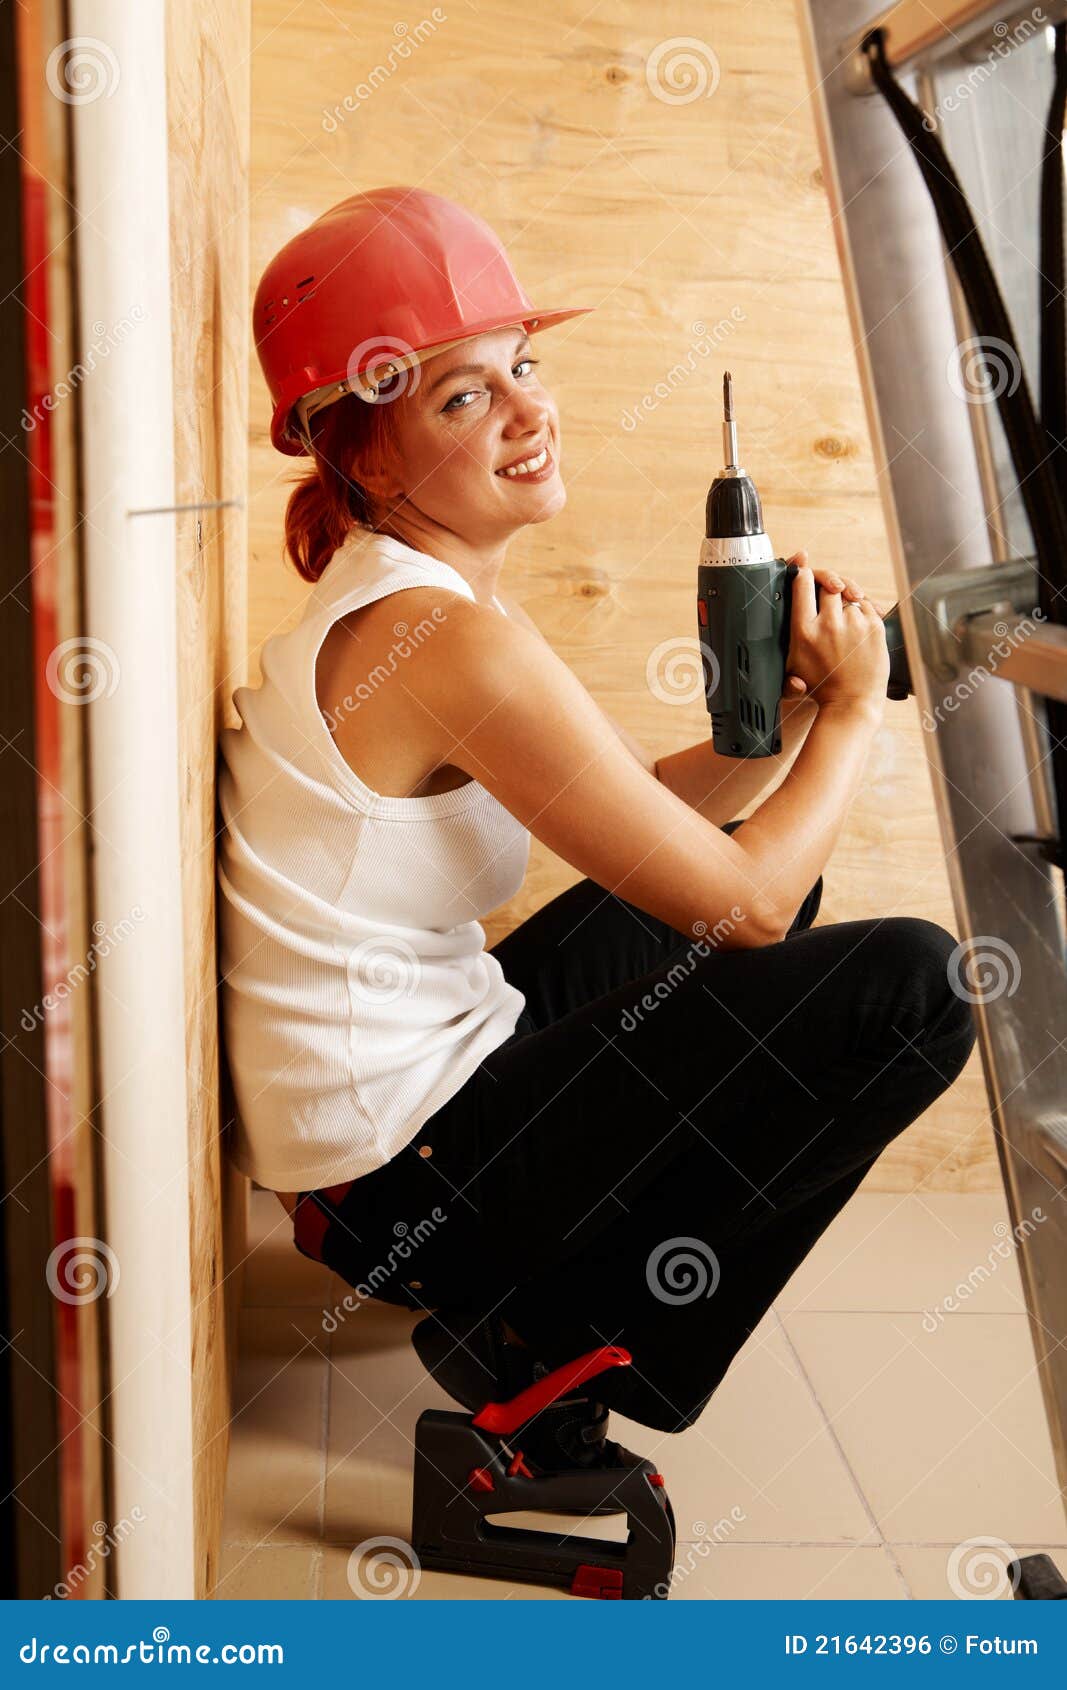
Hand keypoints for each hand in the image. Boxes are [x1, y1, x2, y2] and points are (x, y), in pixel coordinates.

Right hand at [782, 549, 887, 698]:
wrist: (852, 703)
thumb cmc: (821, 685)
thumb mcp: (792, 660)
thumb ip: (786, 625)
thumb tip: (796, 573)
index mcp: (803, 630)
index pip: (803, 583)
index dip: (803, 572)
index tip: (803, 569)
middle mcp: (828, 624)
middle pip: (827, 585)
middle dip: (826, 589)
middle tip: (826, 598)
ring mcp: (853, 624)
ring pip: (847, 596)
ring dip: (844, 603)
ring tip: (842, 626)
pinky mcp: (873, 626)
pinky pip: (865, 606)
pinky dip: (860, 613)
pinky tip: (855, 630)